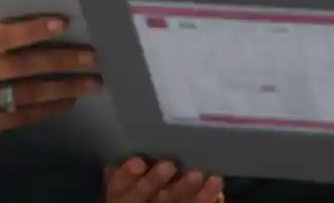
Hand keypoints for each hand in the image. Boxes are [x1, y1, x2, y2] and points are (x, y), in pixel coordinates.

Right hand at [0, 16, 100, 160]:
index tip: (64, 23)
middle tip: (92, 56)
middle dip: (60, 60)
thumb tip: (45, 27)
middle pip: (21, 65)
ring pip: (28, 92)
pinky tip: (68, 101)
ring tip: (92, 82)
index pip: (2, 36)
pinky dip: (49, 108)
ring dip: (63, 87)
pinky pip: (24, 114)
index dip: (33, 30)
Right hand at [104, 158, 223, 201]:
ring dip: (185, 189)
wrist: (149, 198)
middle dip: (154, 181)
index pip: (118, 184)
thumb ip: (124, 163)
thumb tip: (133, 138)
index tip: (138, 162)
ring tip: (197, 174)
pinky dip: (204, 196)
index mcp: (120, 191)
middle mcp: (137, 202)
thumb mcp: (124, 176)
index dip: (126, 175)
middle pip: (143, 194)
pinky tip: (215, 181)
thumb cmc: (136, 182)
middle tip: (169, 165)